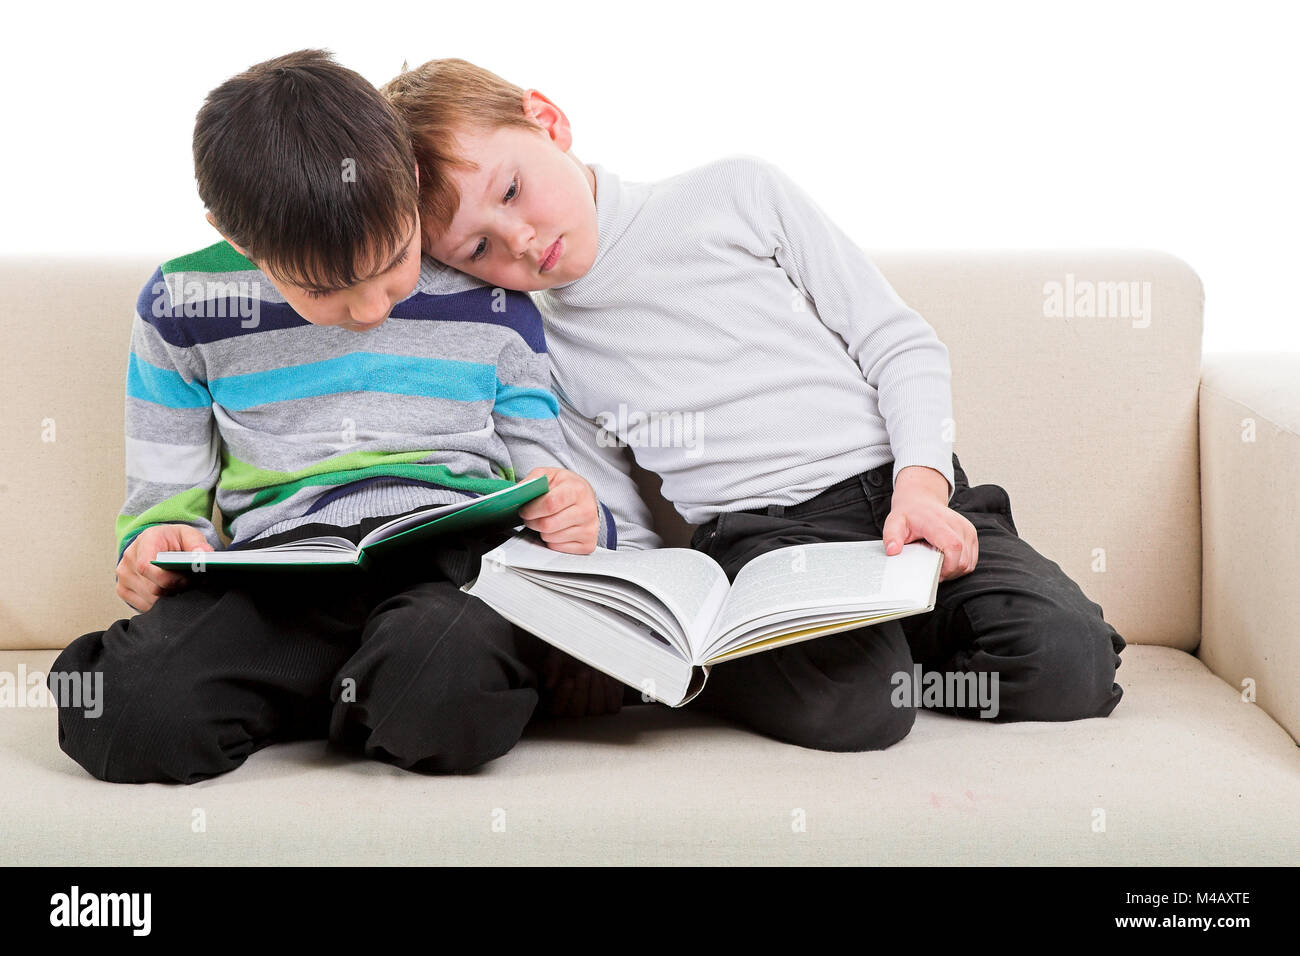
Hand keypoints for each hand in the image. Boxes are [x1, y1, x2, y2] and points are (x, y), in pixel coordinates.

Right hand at [115, 524, 213, 611]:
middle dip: (175, 590)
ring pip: (149, 600)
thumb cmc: (174, 539)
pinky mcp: (123, 589)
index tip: (188, 580)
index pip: (147, 567)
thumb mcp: (189, 535)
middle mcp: (129, 558)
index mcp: (145, 541)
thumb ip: (198, 544)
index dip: (170, 579)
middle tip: (191, 584)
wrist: (158, 542)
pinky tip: (170, 592)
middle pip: (151, 588)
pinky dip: (160, 604)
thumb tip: (205, 555)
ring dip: (169, 598)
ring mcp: (123, 576)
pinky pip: (144, 606)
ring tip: (182, 586)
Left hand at [517, 467, 599, 553]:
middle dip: (532, 522)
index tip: (524, 510)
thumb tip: (517, 493)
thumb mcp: (550, 475)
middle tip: (530, 517)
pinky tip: (556, 530)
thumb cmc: (566, 487)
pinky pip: (557, 548)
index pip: (550, 504)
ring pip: (550, 538)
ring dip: (541, 531)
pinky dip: (551, 541)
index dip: (531, 509)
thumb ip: (533, 480)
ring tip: (545, 521)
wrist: (586, 498)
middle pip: (548, 524)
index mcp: (578, 490)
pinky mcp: (588, 544)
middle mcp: (587, 511)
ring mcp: (589, 529)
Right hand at [540, 647, 623, 716]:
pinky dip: (611, 694)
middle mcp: (575, 711)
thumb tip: (550, 684)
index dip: (563, 696)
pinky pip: (613, 708)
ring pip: (596, 711)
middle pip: (577, 713)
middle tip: (584, 672)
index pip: (558, 709)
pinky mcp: (611, 706)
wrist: (593, 649)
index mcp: (557, 703)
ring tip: (597, 673)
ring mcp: (594, 711)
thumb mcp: (558, 655)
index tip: (568, 680)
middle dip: (581, 691)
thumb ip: (552, 666)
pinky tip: (607, 677)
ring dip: (596, 691)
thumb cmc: (571, 653)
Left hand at [882, 466, 977, 581]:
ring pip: (968, 562)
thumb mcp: (893, 522)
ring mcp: (967, 529)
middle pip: (962, 560)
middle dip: (948, 572)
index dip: (947, 567)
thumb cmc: (908, 514)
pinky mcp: (971, 533)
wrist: (921, 500)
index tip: (934, 573)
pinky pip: (972, 559)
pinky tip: (946, 561)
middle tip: (932, 570)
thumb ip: (891, 536)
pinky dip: (960, 565)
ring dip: (955, 570)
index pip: (953, 546)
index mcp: (938, 522)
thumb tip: (892, 551)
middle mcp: (957, 524)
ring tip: (938, 565)